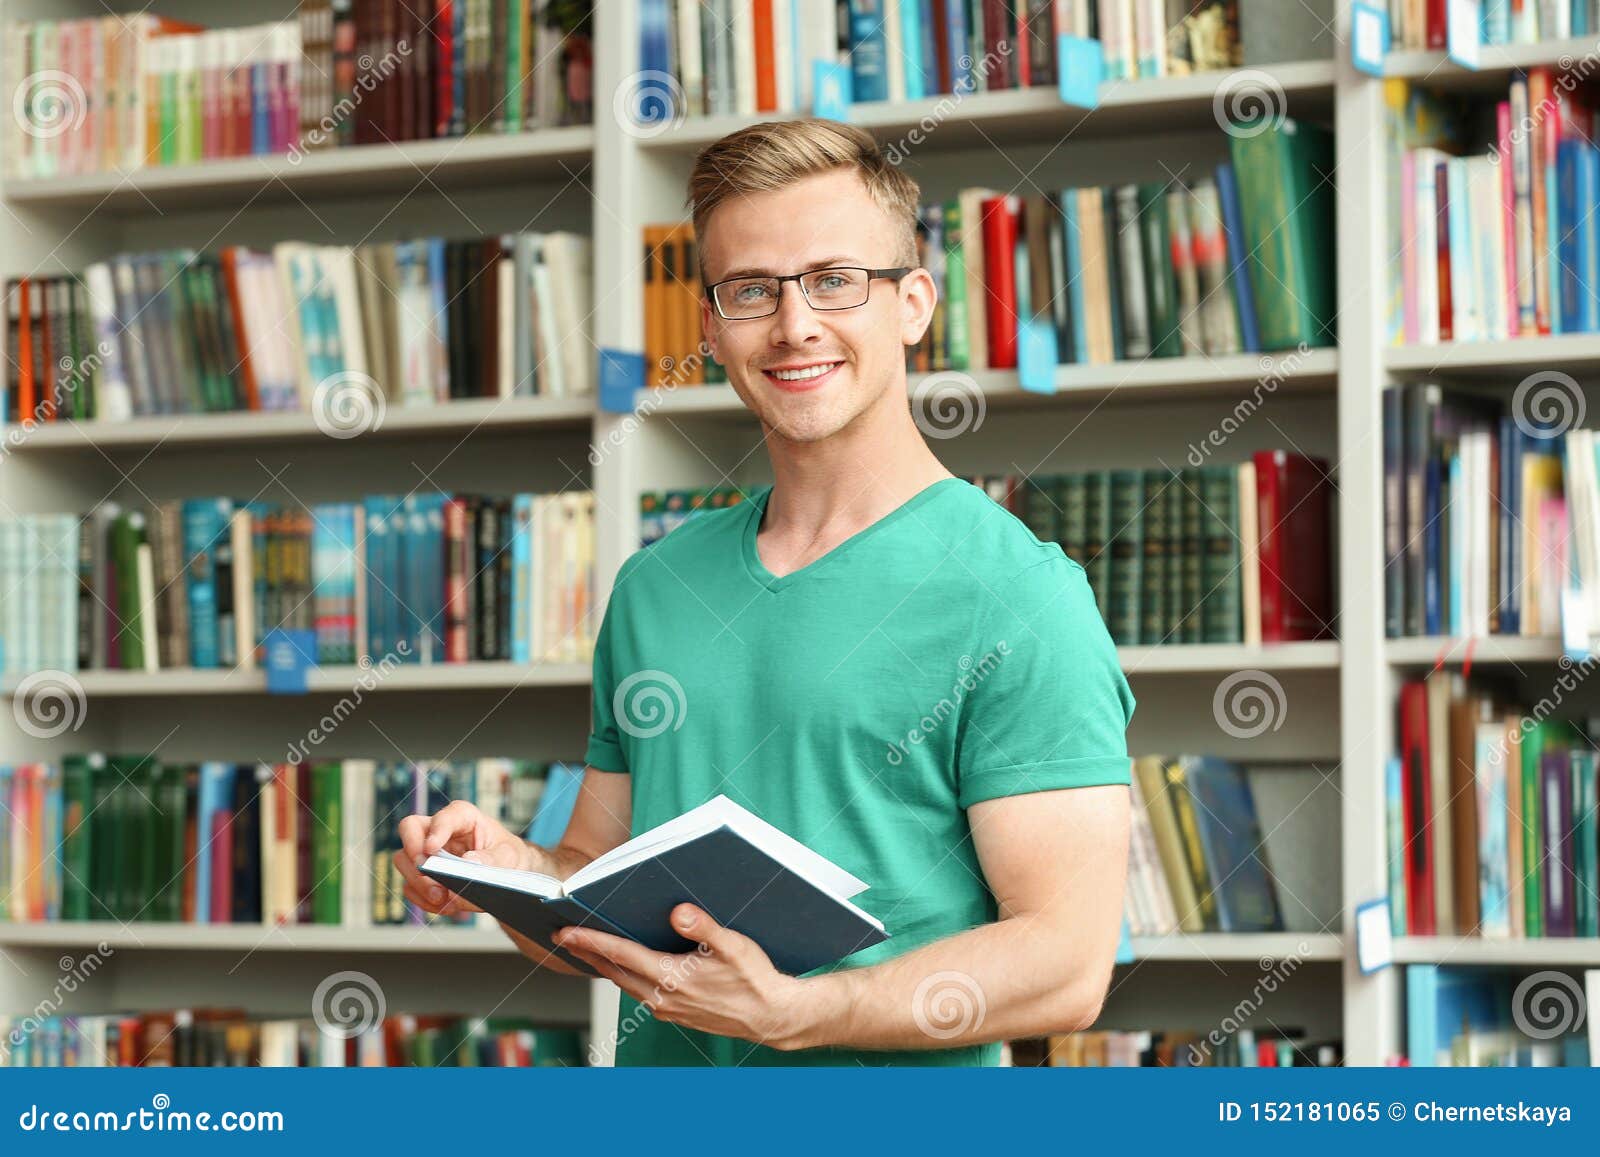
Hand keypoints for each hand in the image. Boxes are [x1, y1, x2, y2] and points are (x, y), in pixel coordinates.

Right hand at [395, 800, 531, 917]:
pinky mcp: (422, 875)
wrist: (505, 874)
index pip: (444, 816)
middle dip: (416, 858)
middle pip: (410, 831)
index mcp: (463, 817)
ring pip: (404, 861)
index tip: (432, 848)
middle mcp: (439, 830)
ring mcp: (427, 852)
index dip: (436, 830)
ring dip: (420, 884)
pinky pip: (410, 887)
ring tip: (443, 899)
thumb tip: (468, 863)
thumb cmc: (507, 856)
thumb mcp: (509, 855)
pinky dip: (424, 900)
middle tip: (433, 881)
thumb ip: (492, 859)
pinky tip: (446, 906)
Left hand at [553, 904, 830, 1051]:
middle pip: (614, 971)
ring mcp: (667, 1009)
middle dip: (587, 952)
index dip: (591, 941)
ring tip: (588, 948)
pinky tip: (626, 967)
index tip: (565, 932)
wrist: (771, 1017)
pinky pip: (639, 992)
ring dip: (604, 966)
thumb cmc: (755, 980)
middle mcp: (663, 998)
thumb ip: (703, 927)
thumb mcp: (734, 946)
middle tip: (564, 936)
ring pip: (625, 984)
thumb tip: (677, 911)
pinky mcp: (675, 1013)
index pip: (621, 955)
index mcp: (672, 978)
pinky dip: (625, 977)